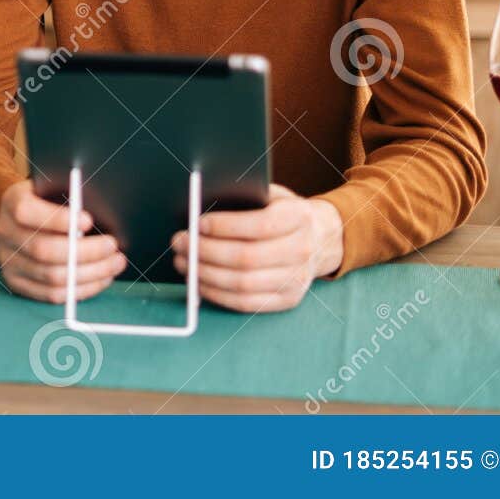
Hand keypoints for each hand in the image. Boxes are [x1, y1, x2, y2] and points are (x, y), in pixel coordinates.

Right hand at [0, 180, 126, 302]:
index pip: (27, 212)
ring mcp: (8, 261)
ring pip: (52, 277)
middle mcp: (5, 233)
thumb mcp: (53, 187)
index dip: (58, 219)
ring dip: (90, 273)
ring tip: (115, 262)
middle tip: (112, 245)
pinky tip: (101, 278)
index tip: (89, 220)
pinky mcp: (17, 282)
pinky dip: (82, 289)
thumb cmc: (49, 199)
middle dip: (85, 251)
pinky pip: (52, 294)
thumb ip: (69, 195)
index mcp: (12, 202)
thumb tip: (99, 209)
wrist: (23, 218)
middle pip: (43, 250)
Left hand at [170, 185, 343, 312]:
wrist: (320, 239)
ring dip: (204, 275)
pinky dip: (216, 294)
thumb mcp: (271, 195)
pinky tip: (198, 281)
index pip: (259, 225)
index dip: (224, 226)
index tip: (197, 223)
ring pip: (242, 284)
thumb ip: (244, 197)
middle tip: (179, 243)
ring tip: (183, 262)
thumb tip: (200, 202)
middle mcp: (302, 250)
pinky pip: (245, 303)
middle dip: (204, 251)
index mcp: (299, 217)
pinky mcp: (288, 299)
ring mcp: (296, 279)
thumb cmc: (284, 212)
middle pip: (245, 258)